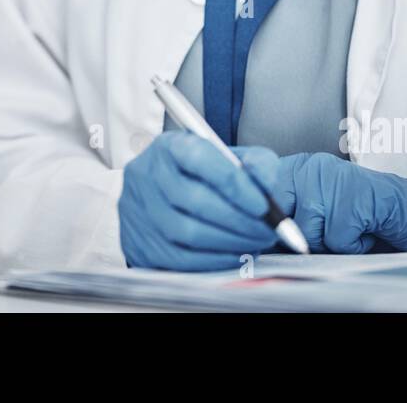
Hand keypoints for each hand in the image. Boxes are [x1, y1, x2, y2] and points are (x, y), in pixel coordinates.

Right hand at [119, 132, 281, 270]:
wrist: (174, 198)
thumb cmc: (212, 177)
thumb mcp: (238, 158)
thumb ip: (259, 165)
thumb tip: (265, 187)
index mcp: (171, 146)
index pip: (200, 158)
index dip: (234, 184)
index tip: (263, 206)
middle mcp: (147, 174)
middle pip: (194, 200)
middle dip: (239, 220)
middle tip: (268, 231)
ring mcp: (138, 211)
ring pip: (188, 232)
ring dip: (230, 242)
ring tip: (256, 242)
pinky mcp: (139, 243)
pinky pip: (181, 259)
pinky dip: (216, 260)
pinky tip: (236, 254)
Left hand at [274, 152, 406, 253]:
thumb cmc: (358, 214)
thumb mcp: (316, 208)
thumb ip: (287, 214)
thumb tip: (257, 233)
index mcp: (298, 166)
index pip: (261, 188)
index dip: (264, 213)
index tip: (272, 227)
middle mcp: (312, 168)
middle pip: (282, 215)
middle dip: (300, 233)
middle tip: (326, 229)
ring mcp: (334, 182)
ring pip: (310, 233)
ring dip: (331, 241)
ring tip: (350, 226)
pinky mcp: (354, 200)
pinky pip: (337, 240)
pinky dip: (353, 245)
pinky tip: (364, 230)